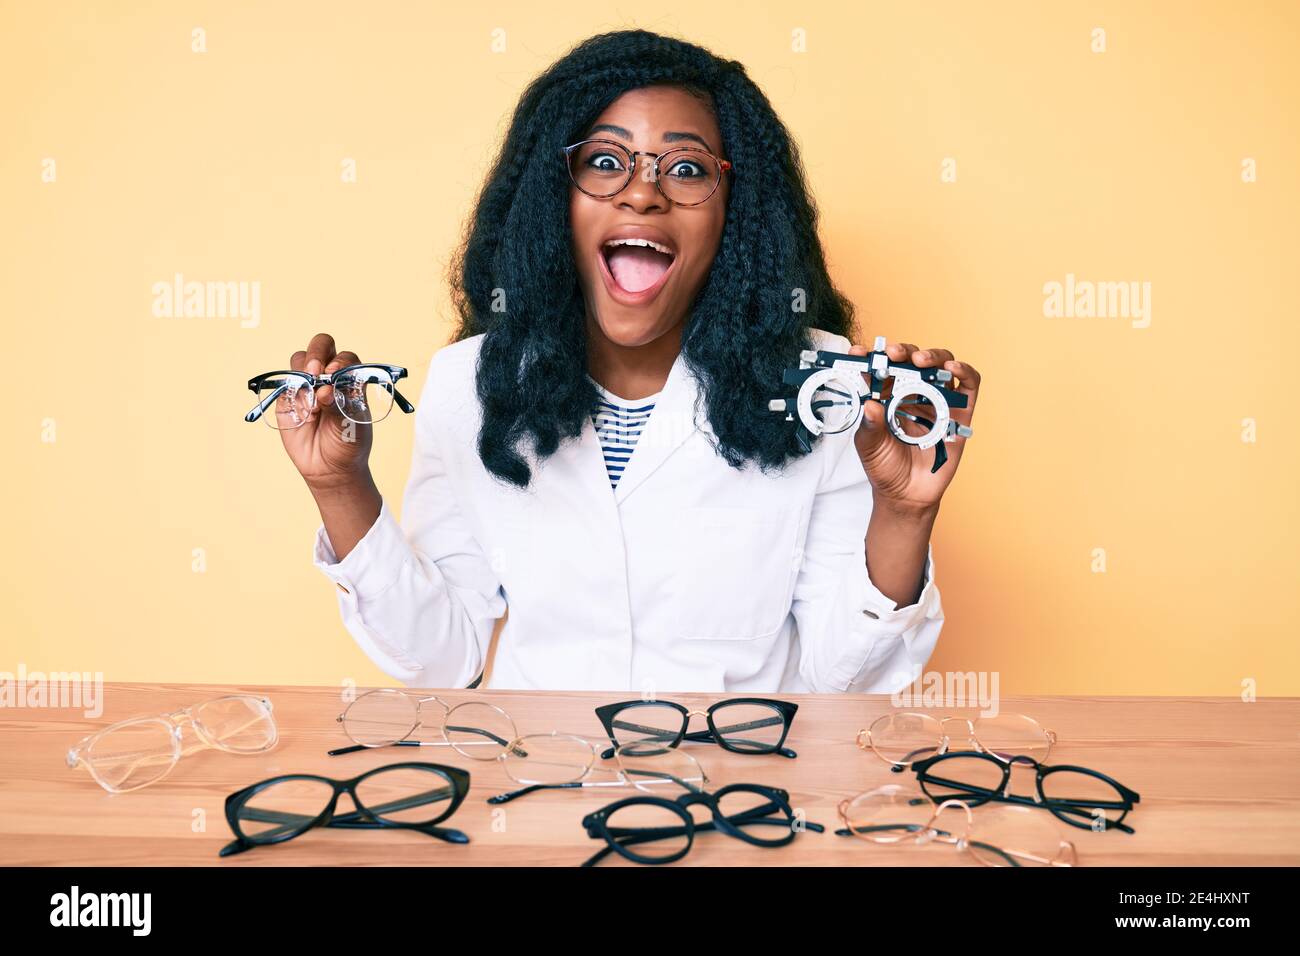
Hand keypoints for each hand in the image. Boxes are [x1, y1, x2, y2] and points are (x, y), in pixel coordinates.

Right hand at [277, 332, 374, 491]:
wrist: (331, 468)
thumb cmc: (349, 442)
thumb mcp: (352, 424)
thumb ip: (339, 404)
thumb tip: (324, 389)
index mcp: (351, 378)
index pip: (345, 357)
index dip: (340, 361)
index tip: (335, 374)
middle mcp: (329, 376)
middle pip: (321, 346)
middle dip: (317, 354)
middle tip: (316, 372)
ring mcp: (308, 385)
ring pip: (299, 360)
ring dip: (304, 373)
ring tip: (312, 401)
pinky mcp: (289, 397)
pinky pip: (285, 383)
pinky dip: (293, 392)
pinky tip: (304, 413)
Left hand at [851, 341, 980, 516]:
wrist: (906, 495)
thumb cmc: (885, 466)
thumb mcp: (870, 445)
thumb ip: (870, 425)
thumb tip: (870, 404)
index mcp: (888, 395)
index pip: (882, 367)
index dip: (871, 356)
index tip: (857, 352)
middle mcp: (913, 393)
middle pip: (913, 360)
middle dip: (903, 352)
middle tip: (893, 353)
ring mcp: (937, 401)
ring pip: (941, 366)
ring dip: (932, 356)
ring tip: (920, 361)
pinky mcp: (959, 413)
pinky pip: (968, 385)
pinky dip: (964, 371)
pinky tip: (952, 368)